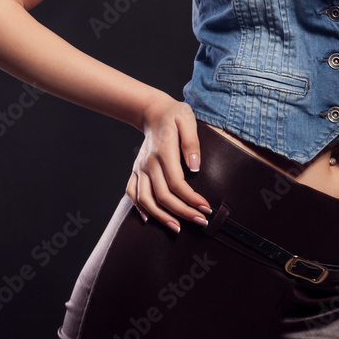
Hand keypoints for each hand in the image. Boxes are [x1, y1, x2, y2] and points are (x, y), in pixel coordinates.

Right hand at [125, 93, 211, 231]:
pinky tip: (150, 219)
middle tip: (201, 221)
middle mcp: (149, 162)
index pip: (177, 182)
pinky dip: (139, 208)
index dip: (191, 199)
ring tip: (177, 228)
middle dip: (182, 212)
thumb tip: (195, 167)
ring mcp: (140, 167)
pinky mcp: (135, 170)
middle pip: (163, 195)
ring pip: (145, 199)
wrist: (152, 110)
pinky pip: (132, 193)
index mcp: (163, 150)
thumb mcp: (187, 119)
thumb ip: (192, 142)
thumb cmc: (174, 115)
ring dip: (161, 217)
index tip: (206, 207)